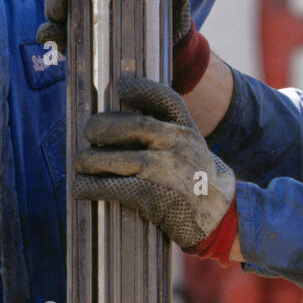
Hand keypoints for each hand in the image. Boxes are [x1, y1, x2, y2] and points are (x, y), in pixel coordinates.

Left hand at [72, 74, 233, 250]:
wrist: (222, 217)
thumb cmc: (196, 181)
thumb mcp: (192, 148)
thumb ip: (167, 133)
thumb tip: (123, 120)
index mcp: (187, 130)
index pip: (165, 99)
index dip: (140, 89)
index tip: (119, 85)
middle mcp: (179, 145)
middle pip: (134, 125)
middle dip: (103, 126)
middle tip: (88, 132)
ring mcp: (167, 171)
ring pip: (117, 157)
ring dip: (90, 160)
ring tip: (80, 163)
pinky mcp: (153, 198)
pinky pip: (113, 187)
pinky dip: (90, 187)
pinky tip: (80, 188)